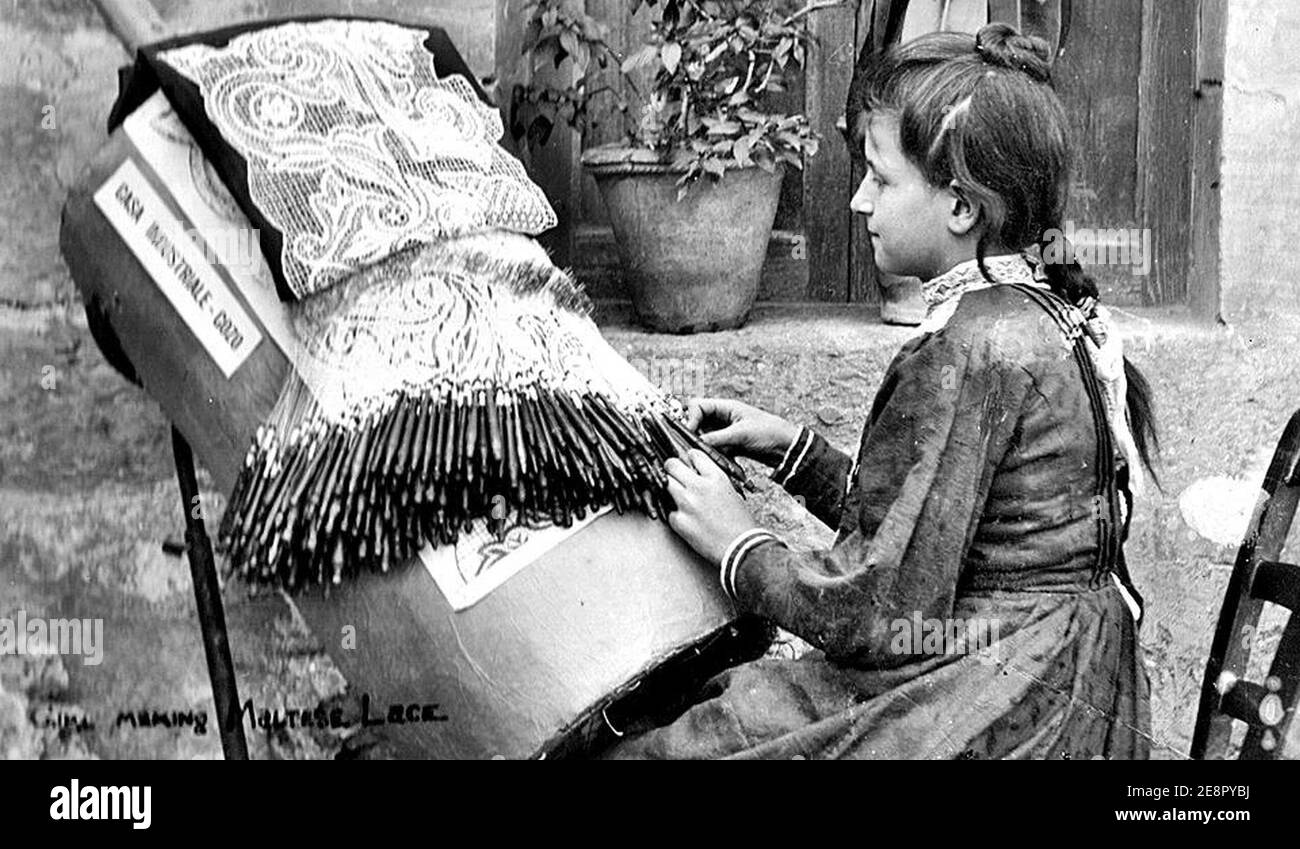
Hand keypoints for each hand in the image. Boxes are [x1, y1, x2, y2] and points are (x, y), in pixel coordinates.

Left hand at [664, 449, 758, 565]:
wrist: (742, 548)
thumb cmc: (741, 522)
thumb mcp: (731, 492)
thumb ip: (713, 481)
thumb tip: (697, 475)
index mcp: (716, 477)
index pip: (693, 454)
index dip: (689, 459)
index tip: (688, 464)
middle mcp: (699, 486)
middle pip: (672, 465)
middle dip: (671, 469)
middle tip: (673, 476)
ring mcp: (687, 503)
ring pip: (665, 484)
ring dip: (670, 489)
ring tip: (678, 497)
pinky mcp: (679, 521)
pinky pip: (669, 511)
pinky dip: (675, 516)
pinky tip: (686, 520)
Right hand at [682, 398, 800, 466]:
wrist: (787, 448)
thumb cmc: (770, 432)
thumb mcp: (741, 434)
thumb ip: (717, 438)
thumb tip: (697, 442)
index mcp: (726, 407)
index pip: (698, 406)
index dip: (691, 418)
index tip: (690, 433)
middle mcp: (723, 418)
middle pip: (698, 422)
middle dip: (695, 434)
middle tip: (695, 446)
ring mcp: (725, 431)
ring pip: (704, 437)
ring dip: (704, 446)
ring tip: (708, 454)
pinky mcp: (729, 445)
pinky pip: (714, 448)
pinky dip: (713, 454)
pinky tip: (717, 459)